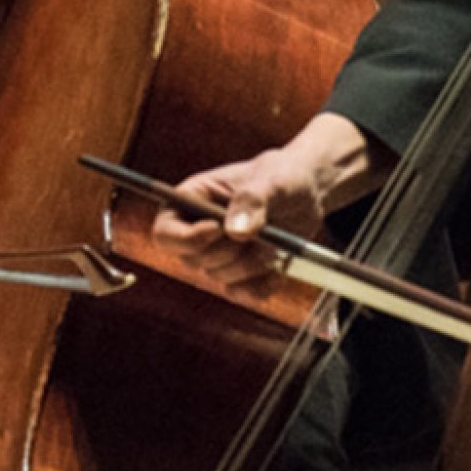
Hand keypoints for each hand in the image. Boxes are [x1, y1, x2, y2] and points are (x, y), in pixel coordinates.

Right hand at [145, 113, 372, 281]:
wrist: (305, 192)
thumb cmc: (282, 176)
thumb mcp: (270, 181)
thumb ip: (252, 201)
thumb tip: (235, 232)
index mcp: (190, 201)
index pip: (165, 234)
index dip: (187, 239)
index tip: (219, 229)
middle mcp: (195, 231)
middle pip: (193, 260)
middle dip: (231, 250)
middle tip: (260, 229)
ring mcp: (216, 255)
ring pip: (220, 277)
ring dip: (251, 263)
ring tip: (273, 240)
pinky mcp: (238, 274)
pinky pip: (241, 294)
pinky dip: (262, 285)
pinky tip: (278, 269)